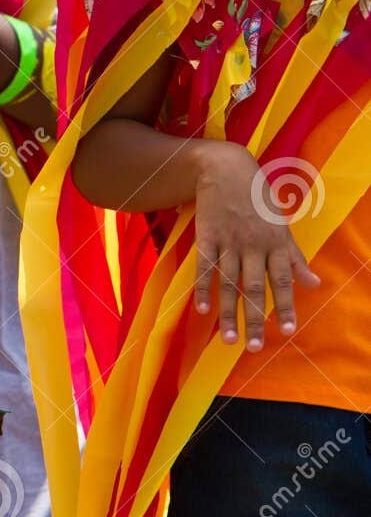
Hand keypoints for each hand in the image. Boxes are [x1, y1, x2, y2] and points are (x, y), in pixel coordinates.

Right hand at [193, 142, 319, 348]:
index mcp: (274, 242)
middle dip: (254, 318)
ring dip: (228, 312)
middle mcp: (252, 245)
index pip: (282, 280)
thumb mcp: (282, 225)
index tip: (286, 331)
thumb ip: (295, 257)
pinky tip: (202, 310)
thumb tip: (315, 284)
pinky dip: (202, 288)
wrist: (225, 169)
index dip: (285, 306)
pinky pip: (204, 267)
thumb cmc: (258, 198)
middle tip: (253, 347)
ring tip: (228, 340)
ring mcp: (228, 241)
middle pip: (253, 287)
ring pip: (228, 282)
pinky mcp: (206, 237)